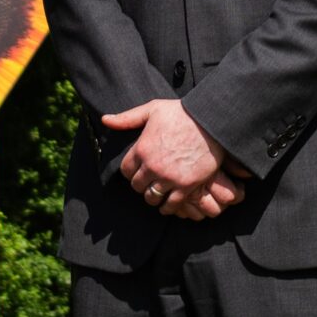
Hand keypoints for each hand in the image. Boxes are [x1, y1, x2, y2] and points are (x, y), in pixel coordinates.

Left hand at [103, 98, 243, 217]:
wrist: (211, 122)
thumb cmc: (182, 113)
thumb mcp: (152, 109)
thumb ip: (127, 118)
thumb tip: (105, 119)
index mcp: (141, 149)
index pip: (126, 171)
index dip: (130, 172)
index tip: (137, 171)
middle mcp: (152, 166)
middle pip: (137, 186)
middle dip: (141, 184)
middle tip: (148, 182)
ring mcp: (169, 178)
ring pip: (151, 198)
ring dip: (153, 197)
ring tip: (157, 193)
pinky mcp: (186, 186)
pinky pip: (171, 205)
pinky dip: (168, 207)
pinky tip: (168, 205)